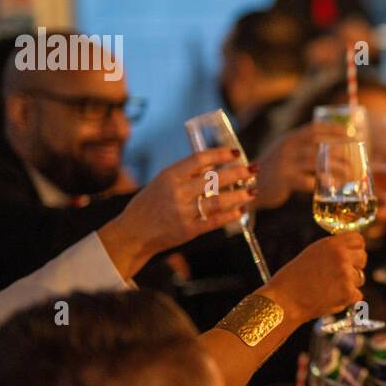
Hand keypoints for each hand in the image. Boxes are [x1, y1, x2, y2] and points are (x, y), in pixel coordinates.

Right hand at [98, 148, 254, 279]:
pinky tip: (241, 210)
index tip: (236, 152)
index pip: (199, 159)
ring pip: (218, 201)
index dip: (220, 154)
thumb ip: (186, 174)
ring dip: (239, 195)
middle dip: (237, 173)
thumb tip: (213, 163)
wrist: (133, 233)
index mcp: (169, 175)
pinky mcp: (188, 230)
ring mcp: (182, 212)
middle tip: (253, 169)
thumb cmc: (149, 204)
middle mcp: (177, 192)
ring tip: (253, 191)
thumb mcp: (162, 182)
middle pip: (214, 179)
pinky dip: (230, 215)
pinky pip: (214, 221)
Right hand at [253, 123, 346, 207]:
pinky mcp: (285, 179)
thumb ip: (302, 151)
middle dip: (339, 151)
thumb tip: (330, 153)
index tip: (350, 133)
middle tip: (354, 159)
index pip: (314, 129)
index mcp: (290, 139)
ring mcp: (285, 163)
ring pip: (316, 162)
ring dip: (335, 167)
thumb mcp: (285, 155)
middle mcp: (288, 147)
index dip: (333, 129)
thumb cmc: (273, 172)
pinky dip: (322, 183)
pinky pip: (308, 180)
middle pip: (318, 145)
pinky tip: (332, 187)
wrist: (249, 186)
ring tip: (349, 173)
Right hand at [264, 233, 366, 321]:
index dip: (355, 248)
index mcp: (332, 244)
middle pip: (363, 257)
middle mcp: (342, 257)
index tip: (351, 254)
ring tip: (328, 288)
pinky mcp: (348, 293)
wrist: (284, 300)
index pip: (358, 239)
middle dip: (354, 265)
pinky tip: (330, 298)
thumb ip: (333, 250)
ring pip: (360, 277)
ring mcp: (346, 275)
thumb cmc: (293, 278)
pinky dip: (347, 298)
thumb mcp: (313, 253)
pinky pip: (357, 295)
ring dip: (349, 283)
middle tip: (339, 274)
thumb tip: (351, 252)